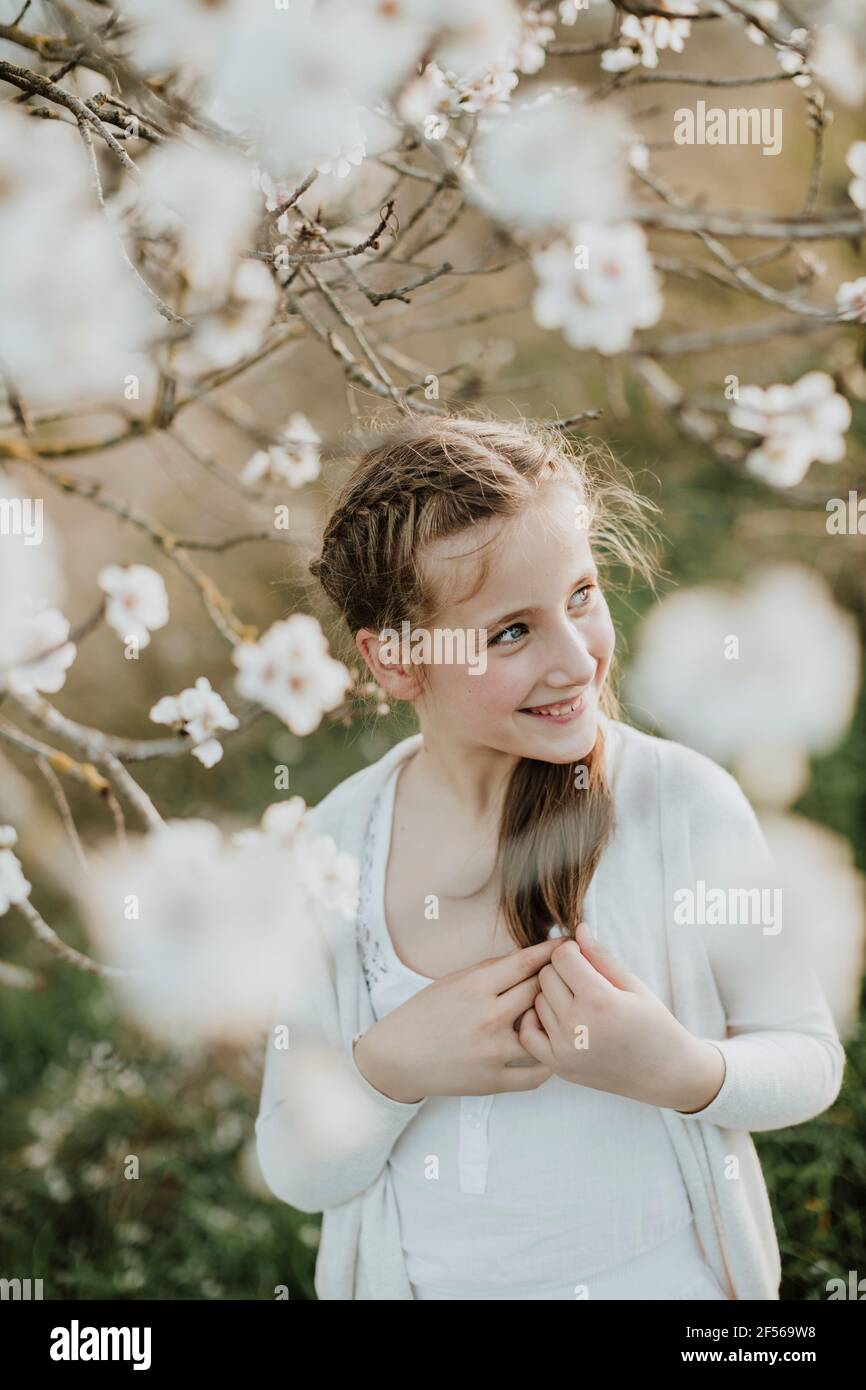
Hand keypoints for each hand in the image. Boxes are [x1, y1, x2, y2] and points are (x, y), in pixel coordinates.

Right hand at [353, 941, 559, 1101]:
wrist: (397, 1058)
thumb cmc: (424, 1014)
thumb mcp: (452, 981)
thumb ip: (490, 970)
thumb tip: (528, 956)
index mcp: (475, 987)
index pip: (525, 963)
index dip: (551, 951)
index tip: (569, 945)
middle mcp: (488, 1017)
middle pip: (539, 992)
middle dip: (556, 981)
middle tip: (569, 977)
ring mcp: (493, 1052)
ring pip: (544, 1030)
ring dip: (553, 1021)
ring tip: (560, 1016)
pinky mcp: (494, 1081)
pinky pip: (537, 1074)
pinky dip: (548, 1061)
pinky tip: (549, 1050)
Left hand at [518, 921, 725, 1111]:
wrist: (665, 1075)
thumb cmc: (655, 1026)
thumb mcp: (634, 985)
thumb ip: (601, 957)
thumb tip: (578, 929)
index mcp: (598, 999)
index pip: (562, 956)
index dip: (573, 951)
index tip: (586, 959)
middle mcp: (576, 1024)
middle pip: (546, 975)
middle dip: (562, 971)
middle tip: (584, 981)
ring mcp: (564, 1048)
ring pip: (536, 1000)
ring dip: (553, 996)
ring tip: (578, 1003)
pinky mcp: (558, 1066)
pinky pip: (528, 1033)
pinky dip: (537, 1021)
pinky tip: (558, 1018)